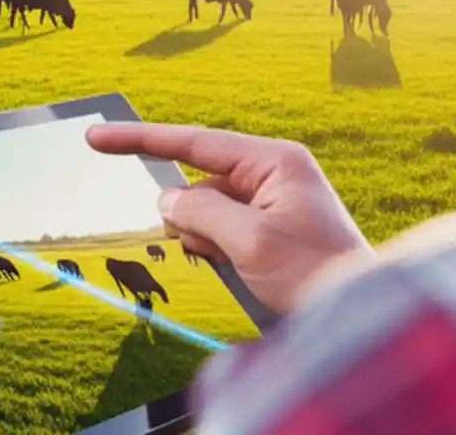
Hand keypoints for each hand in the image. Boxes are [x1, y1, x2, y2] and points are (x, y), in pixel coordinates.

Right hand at [86, 123, 373, 312]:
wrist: (359, 318)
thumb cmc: (316, 274)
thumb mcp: (250, 241)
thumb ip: (200, 213)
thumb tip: (167, 202)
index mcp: (274, 162)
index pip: (193, 142)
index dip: (139, 139)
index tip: (96, 136)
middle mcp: (272, 173)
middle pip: (198, 183)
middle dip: (191, 216)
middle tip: (217, 248)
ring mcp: (270, 201)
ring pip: (203, 210)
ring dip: (204, 237)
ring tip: (239, 264)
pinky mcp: (267, 227)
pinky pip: (219, 229)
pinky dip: (215, 248)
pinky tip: (239, 267)